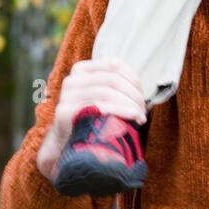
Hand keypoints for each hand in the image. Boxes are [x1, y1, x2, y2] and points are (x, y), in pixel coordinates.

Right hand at [35, 57, 145, 181]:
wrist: (66, 144)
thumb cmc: (92, 119)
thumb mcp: (103, 98)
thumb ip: (116, 87)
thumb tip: (140, 88)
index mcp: (82, 70)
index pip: (114, 64)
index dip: (133, 78)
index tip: (142, 95)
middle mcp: (72, 79)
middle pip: (112, 80)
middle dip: (133, 94)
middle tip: (143, 110)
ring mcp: (66, 96)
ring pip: (106, 92)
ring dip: (129, 105)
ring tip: (140, 117)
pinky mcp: (65, 113)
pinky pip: (98, 107)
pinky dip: (120, 111)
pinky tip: (132, 119)